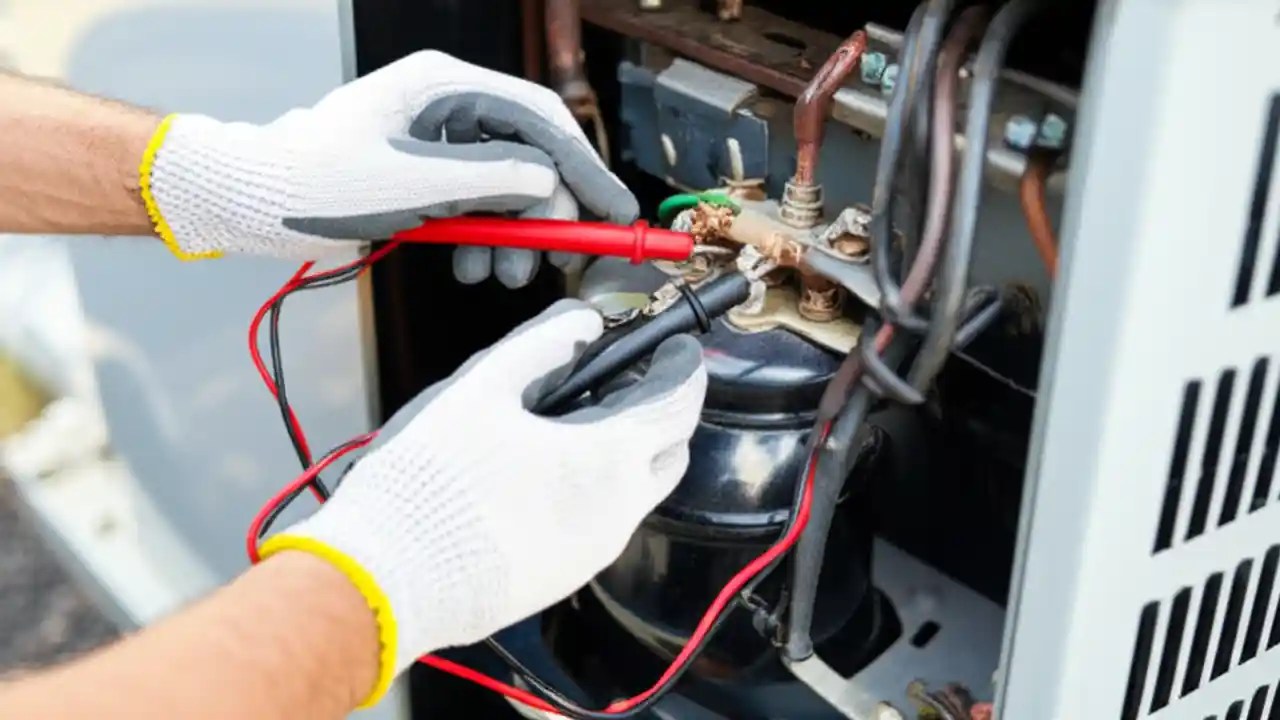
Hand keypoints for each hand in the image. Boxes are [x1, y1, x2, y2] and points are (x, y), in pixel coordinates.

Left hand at [144, 51, 635, 285]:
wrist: (251, 199)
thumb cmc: (315, 180)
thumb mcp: (411, 183)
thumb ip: (489, 180)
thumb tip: (548, 184)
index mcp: (445, 85)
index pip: (542, 118)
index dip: (585, 166)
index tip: (614, 210)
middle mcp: (448, 106)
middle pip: (530, 155)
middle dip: (546, 212)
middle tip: (557, 258)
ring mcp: (437, 140)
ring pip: (506, 186)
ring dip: (513, 235)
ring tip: (503, 276)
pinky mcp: (425, 174)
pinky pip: (477, 204)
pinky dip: (483, 238)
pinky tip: (471, 266)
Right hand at [258, 300, 705, 702]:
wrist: (389, 581)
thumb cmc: (433, 481)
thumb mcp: (480, 388)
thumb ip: (539, 344)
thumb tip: (582, 322)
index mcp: (608, 460)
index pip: (680, 405)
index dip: (683, 367)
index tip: (673, 347)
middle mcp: (618, 514)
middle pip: (669, 454)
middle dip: (660, 413)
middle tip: (621, 382)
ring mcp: (594, 553)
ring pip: (635, 493)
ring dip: (623, 453)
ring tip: (567, 424)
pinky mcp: (565, 579)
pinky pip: (600, 524)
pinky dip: (593, 490)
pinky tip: (540, 474)